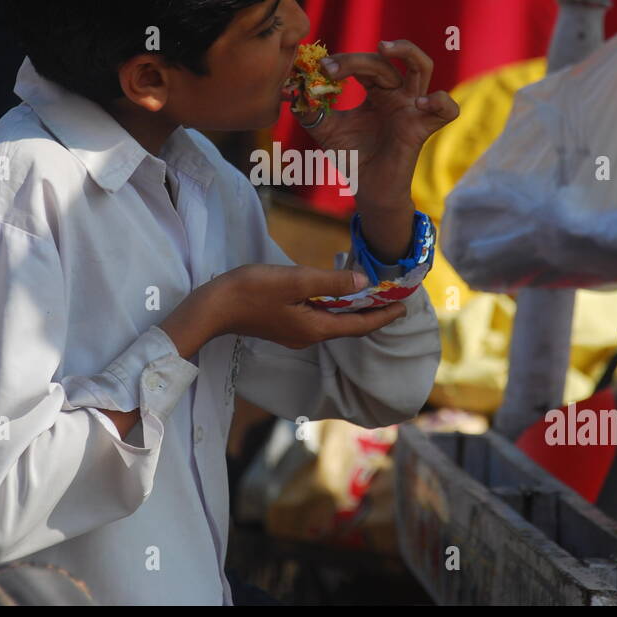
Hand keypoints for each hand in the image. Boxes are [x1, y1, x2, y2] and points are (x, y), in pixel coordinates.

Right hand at [204, 264, 406, 349]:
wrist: (212, 308)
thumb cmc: (251, 291)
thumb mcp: (294, 280)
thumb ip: (330, 282)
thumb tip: (364, 284)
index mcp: (315, 328)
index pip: (359, 325)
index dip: (383, 315)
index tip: (404, 305)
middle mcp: (309, 336)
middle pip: (349, 325)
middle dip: (372, 312)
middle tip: (392, 297)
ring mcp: (295, 332)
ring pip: (333, 321)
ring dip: (353, 308)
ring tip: (370, 293)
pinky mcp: (284, 324)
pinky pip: (318, 317)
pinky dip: (334, 306)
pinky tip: (335, 292)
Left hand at [300, 39, 458, 206]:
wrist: (367, 190)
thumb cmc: (353, 158)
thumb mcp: (326, 131)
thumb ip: (311, 111)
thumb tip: (292, 92)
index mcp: (377, 91)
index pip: (365, 64)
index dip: (345, 61)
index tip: (322, 68)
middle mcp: (397, 95)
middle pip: (387, 61)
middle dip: (358, 60)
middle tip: (334, 67)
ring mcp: (413, 109)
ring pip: (423, 67)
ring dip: (408, 52)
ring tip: (385, 47)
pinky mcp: (422, 128)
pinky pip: (447, 110)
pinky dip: (439, 102)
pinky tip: (419, 103)